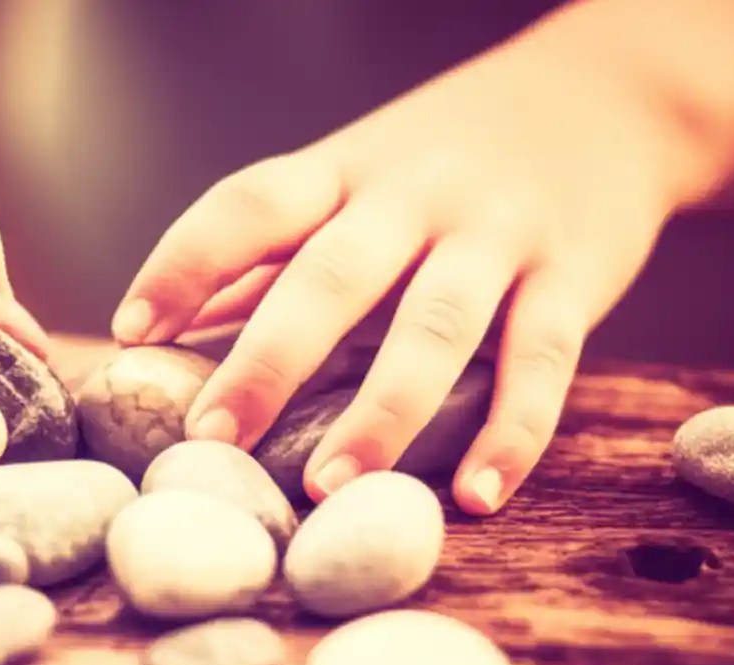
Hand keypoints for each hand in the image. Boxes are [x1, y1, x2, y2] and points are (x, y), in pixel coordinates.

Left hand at [113, 23, 696, 513]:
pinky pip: (542, 361)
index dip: (183, 263)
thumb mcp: (354, 181)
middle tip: (212, 438)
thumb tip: (177, 335)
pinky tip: (474, 496)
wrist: (604, 100)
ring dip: (380, 413)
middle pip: (331, 276)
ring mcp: (497, 234)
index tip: (129, 331)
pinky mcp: (574, 276)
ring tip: (328, 486)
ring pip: (435, 327)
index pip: (249, 206)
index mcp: (343, 171)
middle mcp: (413, 197)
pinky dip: (511, 432)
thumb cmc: (444, 160)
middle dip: (267, 359)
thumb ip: (276, 256)